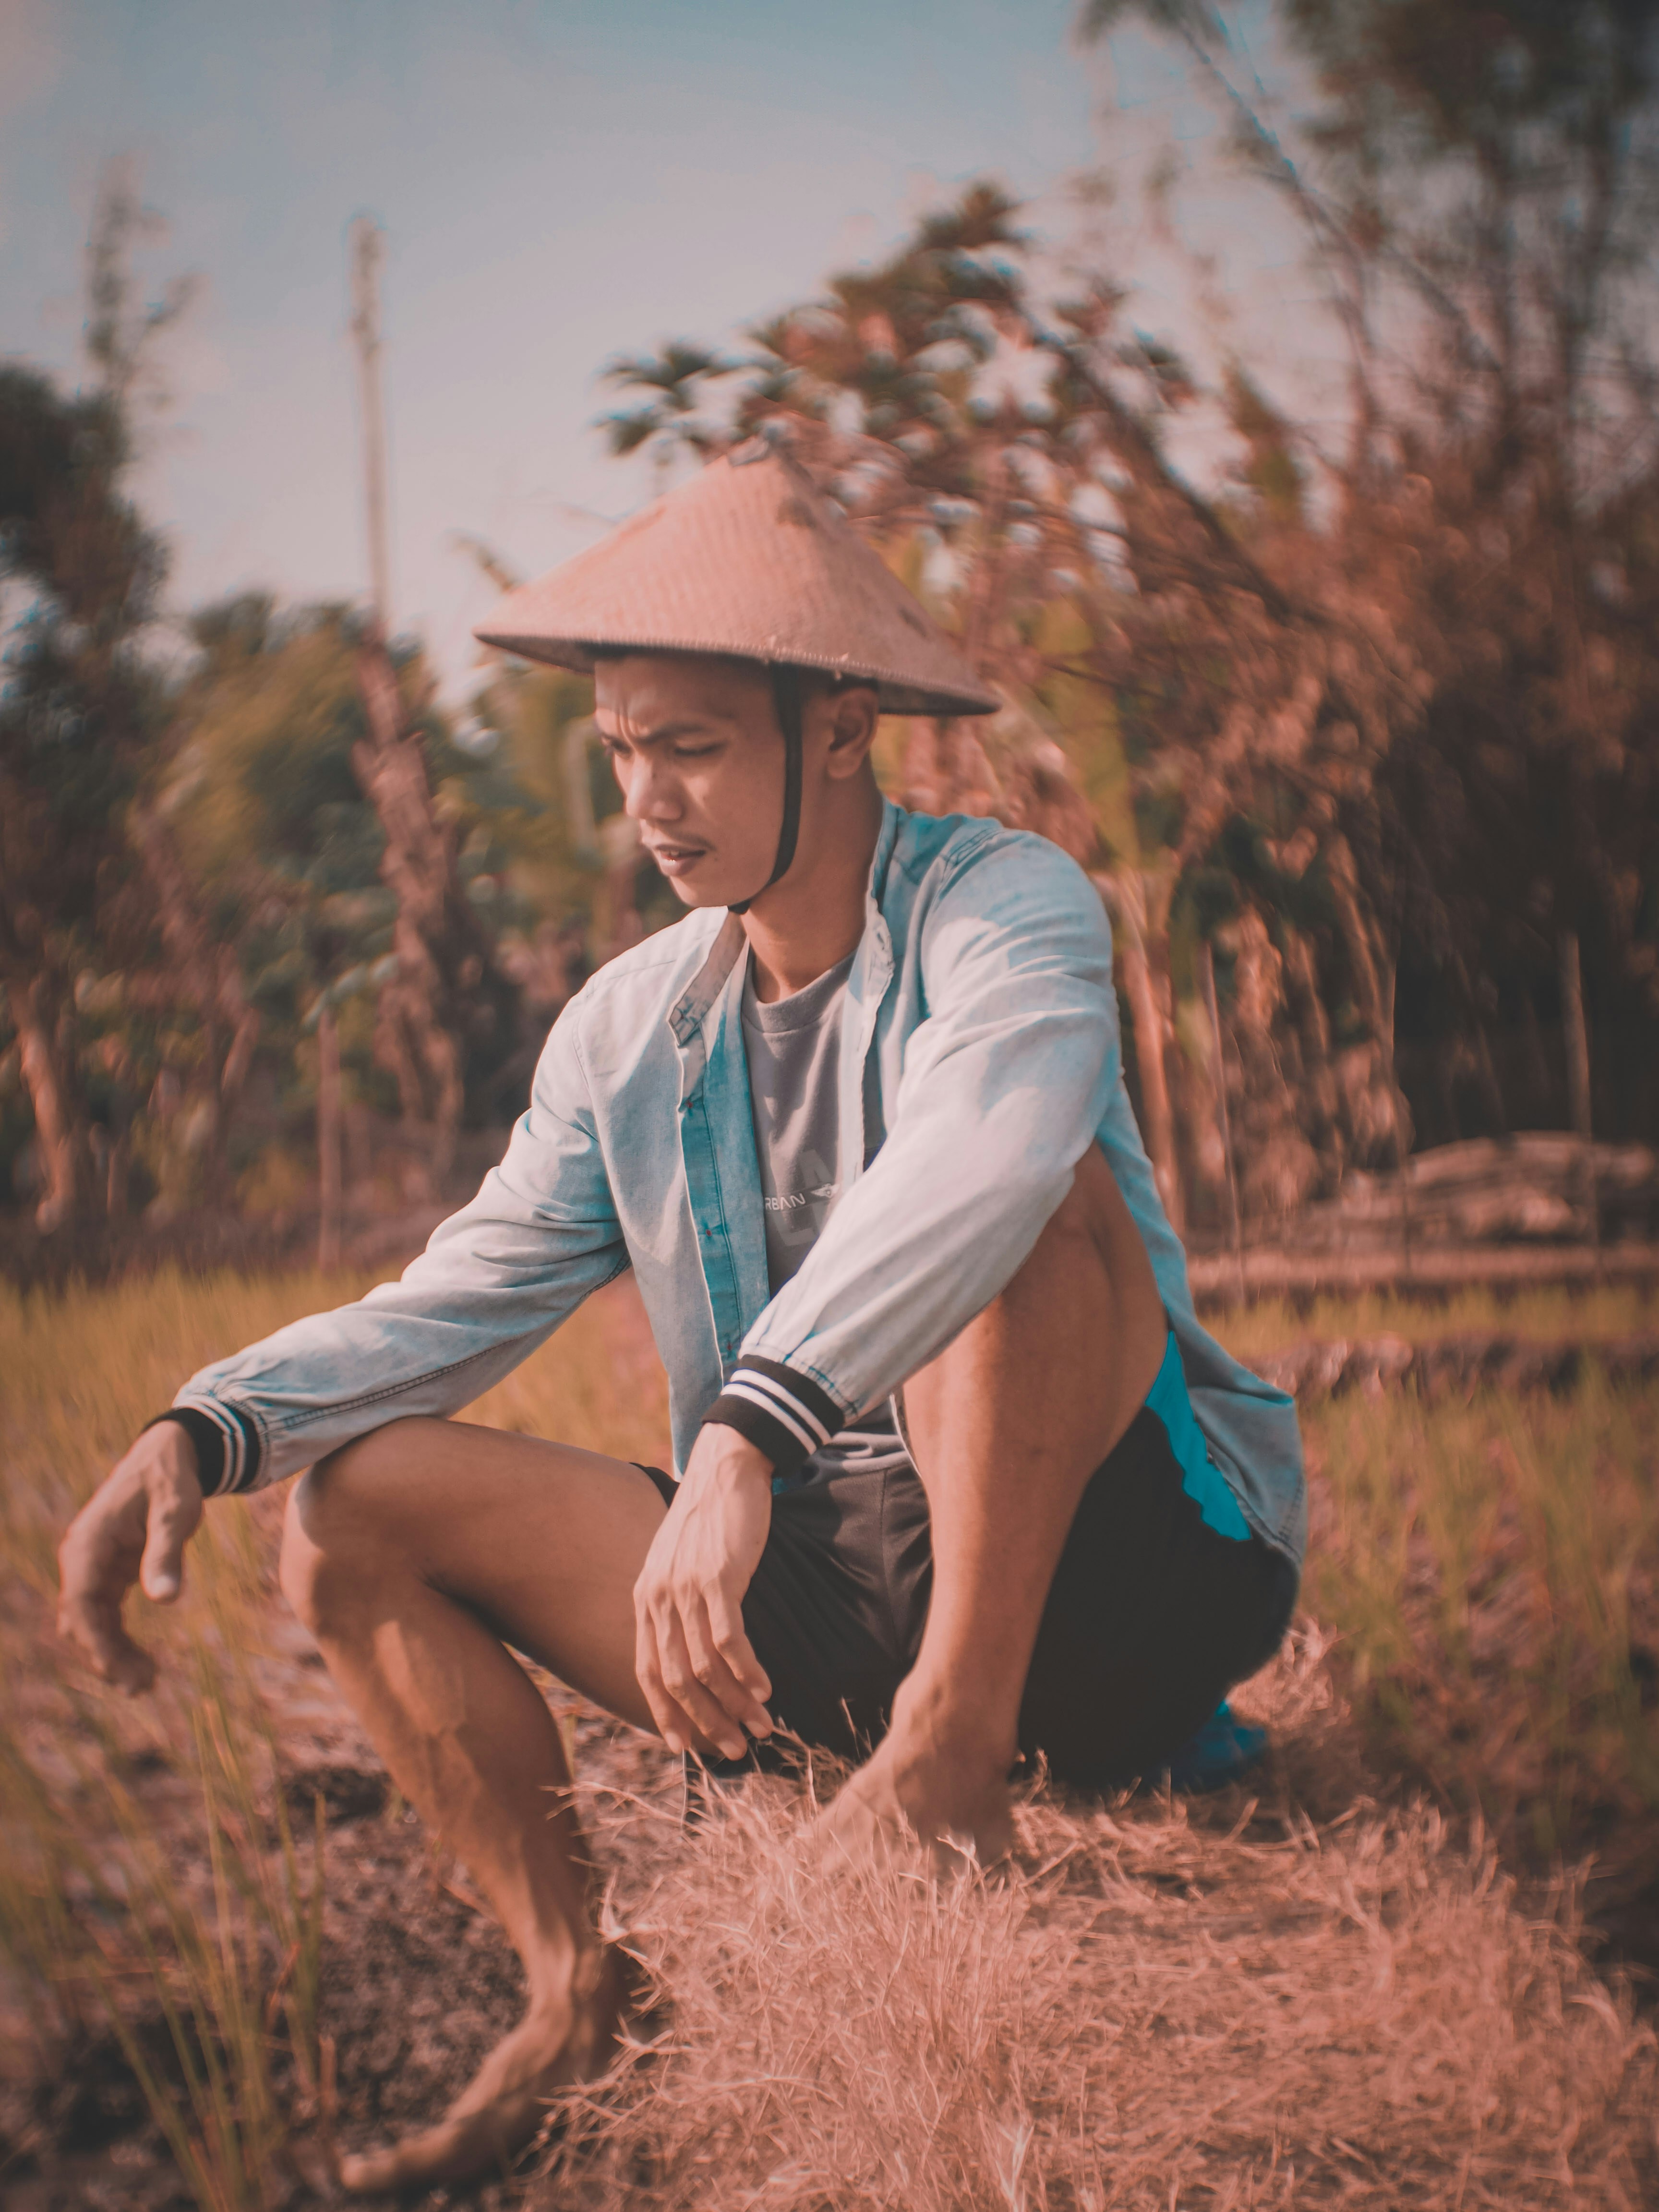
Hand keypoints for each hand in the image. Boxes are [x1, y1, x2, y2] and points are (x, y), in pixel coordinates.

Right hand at [57, 1422, 204, 1693]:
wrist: (168, 1456)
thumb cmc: (171, 1481)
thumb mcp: (174, 1512)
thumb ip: (166, 1553)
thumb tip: (164, 1600)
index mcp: (88, 1544)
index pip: (82, 1603)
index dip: (97, 1641)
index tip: (119, 1671)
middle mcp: (81, 1558)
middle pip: (81, 1620)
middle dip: (105, 1655)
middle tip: (142, 1686)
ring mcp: (92, 1566)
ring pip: (90, 1622)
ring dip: (111, 1653)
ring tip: (145, 1683)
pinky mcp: (108, 1572)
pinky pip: (104, 1615)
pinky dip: (117, 1638)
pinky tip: (141, 1662)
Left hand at [632, 1425, 774, 1759]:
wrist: (724, 1470)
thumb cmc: (708, 1522)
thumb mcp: (679, 1566)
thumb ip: (676, 1606)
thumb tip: (690, 1653)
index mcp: (645, 1599)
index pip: (646, 1671)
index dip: (665, 1714)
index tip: (687, 1747)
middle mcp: (657, 1598)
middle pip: (675, 1679)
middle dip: (706, 1721)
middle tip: (735, 1750)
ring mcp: (685, 1588)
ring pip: (704, 1666)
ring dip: (734, 1703)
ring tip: (760, 1727)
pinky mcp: (717, 1577)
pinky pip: (728, 1638)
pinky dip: (747, 1670)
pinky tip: (765, 1690)